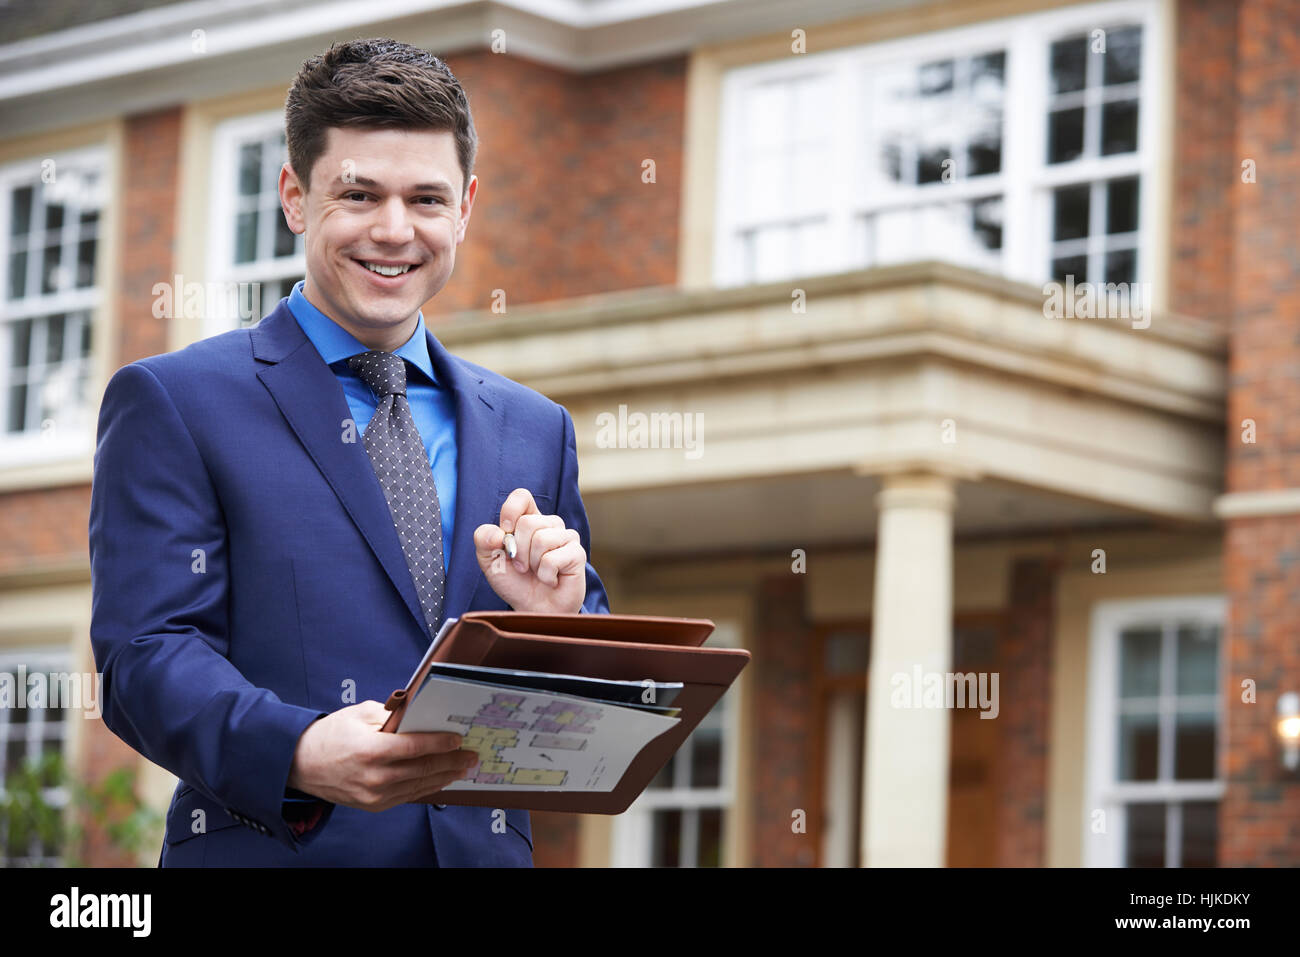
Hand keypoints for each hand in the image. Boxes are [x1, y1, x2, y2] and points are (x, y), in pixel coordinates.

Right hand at [286, 701, 478, 809]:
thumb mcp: (359, 714)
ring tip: (463, 768)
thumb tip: (420, 716)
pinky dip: (427, 788)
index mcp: (371, 750)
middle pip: (423, 769)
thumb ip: (392, 717)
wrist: (299, 765)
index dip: (441, 743)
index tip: (458, 739)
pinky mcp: (373, 805)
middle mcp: (375, 776)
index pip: (416, 747)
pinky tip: (440, 780)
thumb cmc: (330, 735)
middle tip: (471, 755)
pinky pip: (408, 796)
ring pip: (419, 786)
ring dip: (445, 777)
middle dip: (451, 762)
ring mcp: (374, 795)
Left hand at [473, 487, 585, 613]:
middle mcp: (549, 524)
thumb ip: (484, 540)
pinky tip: (550, 579)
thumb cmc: (515, 582)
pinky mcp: (577, 553)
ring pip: (541, 539)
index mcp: (528, 520)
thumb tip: (497, 532)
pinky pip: (553, 558)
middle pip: (528, 521)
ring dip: (532, 564)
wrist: (533, 609)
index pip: (522, 496)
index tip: (504, 533)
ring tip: (537, 573)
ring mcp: (566, 537)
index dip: (510, 511)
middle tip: (521, 566)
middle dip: (517, 550)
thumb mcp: (489, 561)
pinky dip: (545, 575)